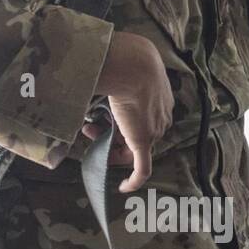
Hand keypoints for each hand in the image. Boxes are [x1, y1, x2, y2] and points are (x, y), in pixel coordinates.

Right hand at [82, 31, 173, 191]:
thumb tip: (89, 69)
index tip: (102, 114)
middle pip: (137, 133)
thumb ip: (112, 71)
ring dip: (110, 146)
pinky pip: (142, 169)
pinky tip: (124, 188)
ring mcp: (152, 130)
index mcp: (158, 97)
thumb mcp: (122, 65)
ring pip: (132, 147)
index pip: (141, 117)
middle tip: (89, 125)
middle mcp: (159, 116)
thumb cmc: (124, 59)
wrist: (133, 64)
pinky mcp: (144, 142)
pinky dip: (134, 180)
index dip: (121, 119)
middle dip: (111, 132)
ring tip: (89, 133)